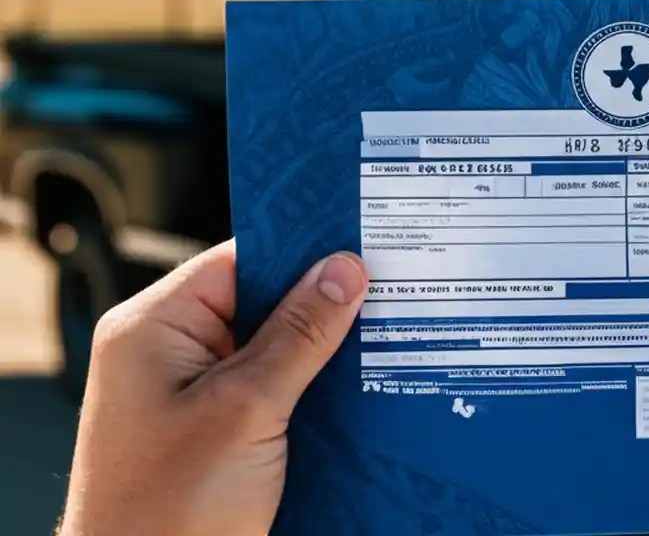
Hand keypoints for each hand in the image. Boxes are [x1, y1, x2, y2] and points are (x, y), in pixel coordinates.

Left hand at [59, 241, 367, 535]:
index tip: (363, 247)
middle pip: (259, 301)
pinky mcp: (211, 429)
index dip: (302, 253)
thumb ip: (299, 335)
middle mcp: (165, 351)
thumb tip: (343, 270)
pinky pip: (268, 387)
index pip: (240, 260)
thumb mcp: (246, 410)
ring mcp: (187, 393)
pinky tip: (354, 390)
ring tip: (381, 343)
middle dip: (321, 305)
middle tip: (388, 297)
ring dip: (320, 352)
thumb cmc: (169, 511)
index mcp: (152, 328)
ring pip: (270, 347)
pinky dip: (309, 388)